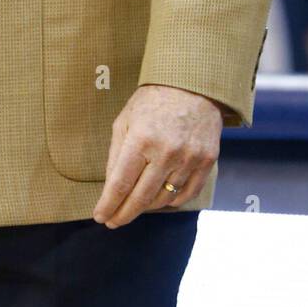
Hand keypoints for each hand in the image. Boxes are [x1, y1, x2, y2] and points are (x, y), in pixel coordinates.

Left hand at [93, 84, 222, 227]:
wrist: (193, 84)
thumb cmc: (153, 101)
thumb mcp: (125, 120)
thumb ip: (116, 154)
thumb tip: (110, 187)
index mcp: (141, 139)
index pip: (121, 183)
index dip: (109, 204)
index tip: (100, 216)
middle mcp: (166, 152)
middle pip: (141, 198)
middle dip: (123, 214)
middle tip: (113, 222)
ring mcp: (189, 159)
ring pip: (164, 199)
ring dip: (146, 207)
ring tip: (135, 206)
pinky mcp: (207, 162)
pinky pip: (187, 194)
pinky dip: (171, 201)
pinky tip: (160, 200)